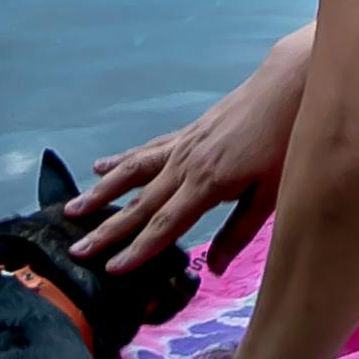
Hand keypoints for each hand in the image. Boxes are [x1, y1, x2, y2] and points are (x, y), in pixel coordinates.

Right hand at [72, 34, 310, 276]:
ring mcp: (183, 146)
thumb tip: (211, 270)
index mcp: (207, 185)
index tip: (111, 269)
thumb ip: (238, 233)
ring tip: (72, 208)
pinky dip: (121, 161)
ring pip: (133, 173)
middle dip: (107, 230)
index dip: (137, 250)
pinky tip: (100, 167)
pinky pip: (146, 151)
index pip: (164, 225)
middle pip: (140, 204)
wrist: (286, 88)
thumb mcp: (270, 195)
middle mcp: (186, 165)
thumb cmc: (284, 144)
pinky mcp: (187, 133)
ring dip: (101, 193)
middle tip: (75, 250)